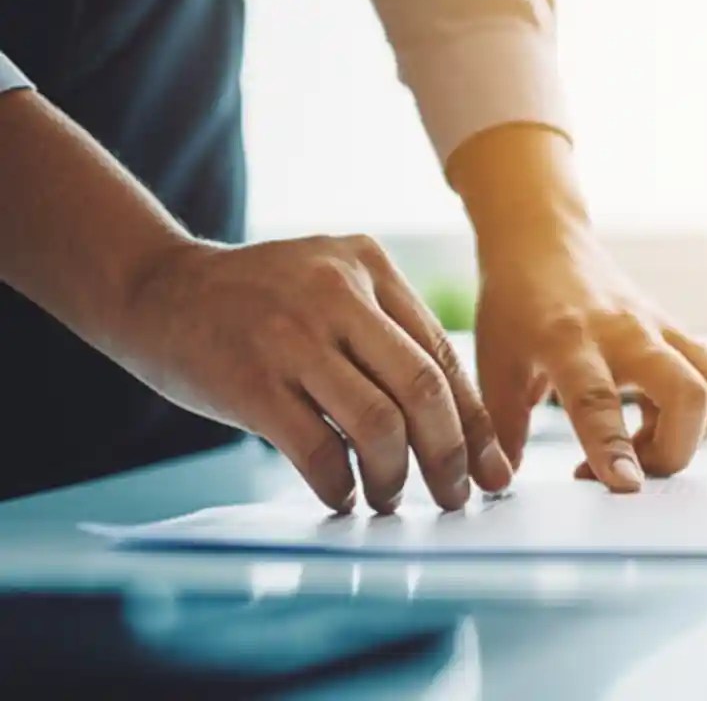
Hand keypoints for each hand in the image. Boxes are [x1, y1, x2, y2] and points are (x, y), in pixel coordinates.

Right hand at [121, 235, 511, 512]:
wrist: (157, 288)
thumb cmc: (261, 304)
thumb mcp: (332, 286)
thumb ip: (390, 335)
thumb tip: (462, 426)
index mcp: (369, 264)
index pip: (444, 354)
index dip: (475, 421)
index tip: (492, 469)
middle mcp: (337, 292)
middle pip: (424, 389)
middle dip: (450, 456)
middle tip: (454, 496)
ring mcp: (292, 335)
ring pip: (379, 424)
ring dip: (393, 478)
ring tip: (387, 498)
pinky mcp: (251, 382)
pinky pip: (318, 451)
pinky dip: (339, 486)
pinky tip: (340, 495)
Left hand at [449, 126, 706, 491]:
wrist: (540, 238)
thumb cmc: (514, 302)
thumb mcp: (494, 365)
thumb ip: (503, 428)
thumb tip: (502, 482)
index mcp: (567, 340)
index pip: (599, 400)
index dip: (615, 448)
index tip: (627, 487)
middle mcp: (623, 331)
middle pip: (685, 392)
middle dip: (675, 451)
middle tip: (634, 472)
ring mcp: (657, 326)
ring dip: (693, 430)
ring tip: (645, 447)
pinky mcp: (675, 329)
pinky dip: (696, 411)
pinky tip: (655, 425)